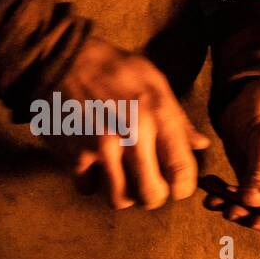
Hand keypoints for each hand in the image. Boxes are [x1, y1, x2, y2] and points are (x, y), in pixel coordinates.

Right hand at [49, 37, 209, 208]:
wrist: (59, 59)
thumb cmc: (112, 68)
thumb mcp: (153, 81)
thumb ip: (178, 118)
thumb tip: (200, 145)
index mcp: (158, 117)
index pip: (182, 171)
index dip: (183, 187)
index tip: (177, 186)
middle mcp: (132, 136)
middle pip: (152, 195)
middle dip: (153, 196)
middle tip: (147, 185)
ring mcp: (101, 148)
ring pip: (120, 199)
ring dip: (123, 194)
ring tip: (121, 179)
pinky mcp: (73, 155)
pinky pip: (88, 188)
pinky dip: (91, 183)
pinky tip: (92, 166)